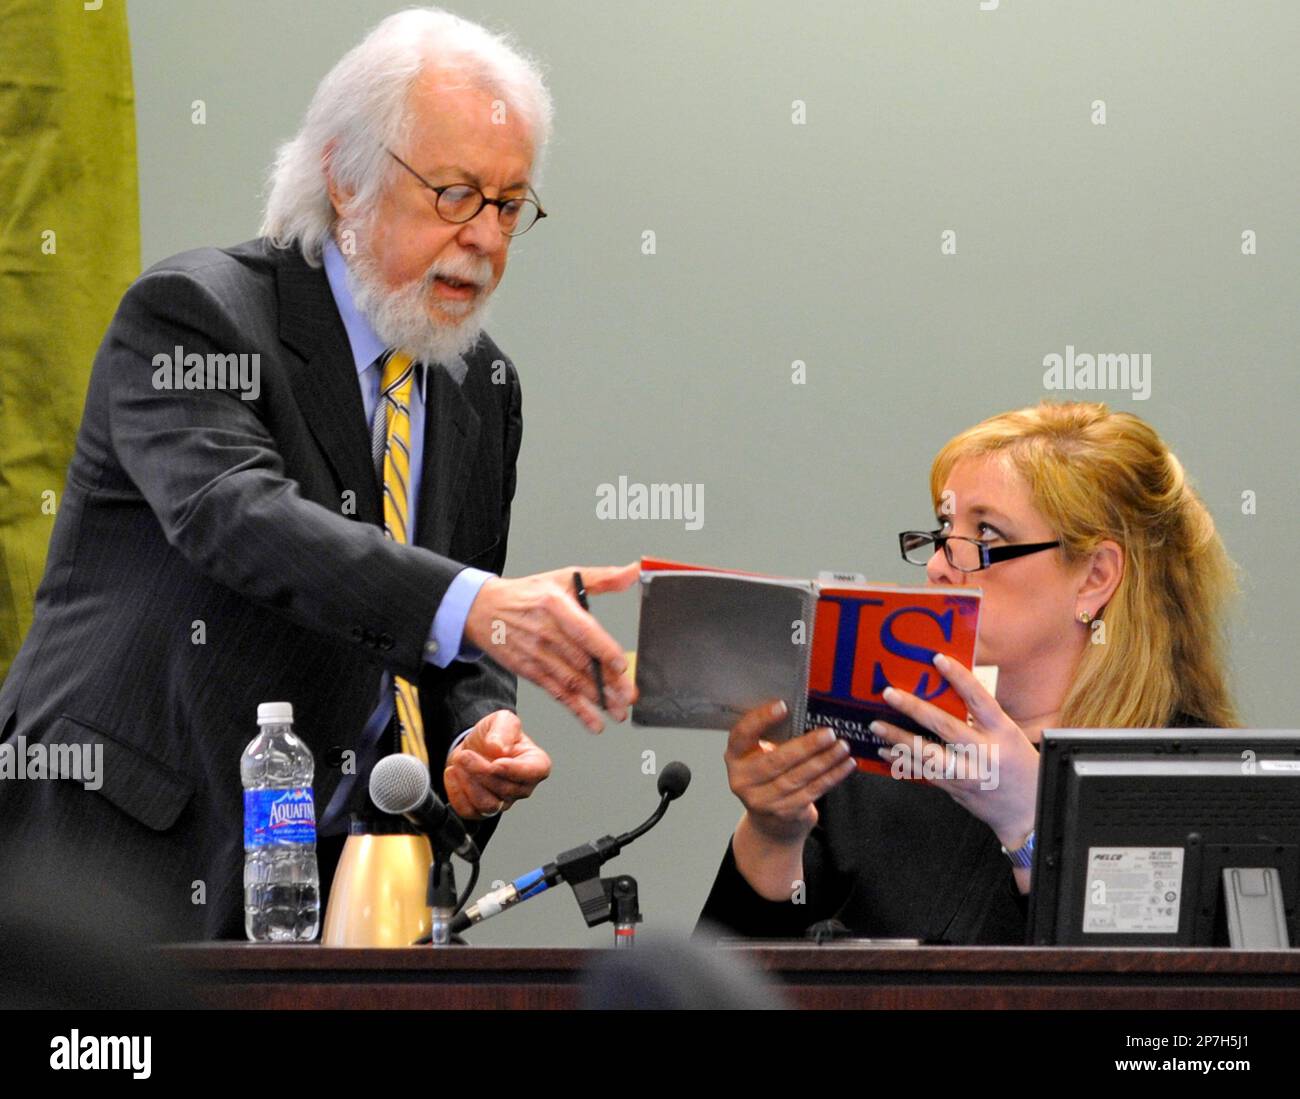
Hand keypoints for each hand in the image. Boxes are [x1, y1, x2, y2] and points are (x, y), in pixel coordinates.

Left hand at [443, 709, 551, 820]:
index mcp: (536, 764)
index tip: (496, 762)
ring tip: (459, 761)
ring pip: (488, 805)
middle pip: (506, 790)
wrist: (474, 747)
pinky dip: (456, 792)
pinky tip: (452, 772)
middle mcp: (523, 788)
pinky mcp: (481, 811)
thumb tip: (499, 749)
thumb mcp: (502, 720)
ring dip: (469, 783)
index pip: (533, 773)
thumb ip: (504, 729)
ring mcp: (503, 803)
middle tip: (466, 755)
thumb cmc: (494, 735)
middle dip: (482, 771)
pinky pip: (469, 811)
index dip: (514, 770)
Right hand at [464, 562, 639, 732]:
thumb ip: (602, 577)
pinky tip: (593, 721)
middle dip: (608, 683)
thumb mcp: (563, 577)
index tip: (621, 666)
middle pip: (582, 661)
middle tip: (629, 697)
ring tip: (618, 712)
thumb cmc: (527, 594)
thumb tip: (633, 572)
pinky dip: (576, 709)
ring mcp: (536, 654)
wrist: (482, 609)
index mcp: (554, 605)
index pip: (583, 631)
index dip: (603, 650)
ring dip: (597, 700)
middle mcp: (545, 631)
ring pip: (572, 681)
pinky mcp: (529, 671)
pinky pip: (557, 692)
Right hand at [724, 699, 856, 846]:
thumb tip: (807, 712)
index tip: (782, 706)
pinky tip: (845, 765)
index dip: (761, 720)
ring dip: (824, 761)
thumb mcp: (761, 755)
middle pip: (775, 761)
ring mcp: (762, 800)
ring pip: (797, 778)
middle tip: (828, 733)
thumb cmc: (768, 775)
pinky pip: (812, 791)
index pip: (742, 735)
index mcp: (735, 757)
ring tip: (842, 747)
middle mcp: (743, 780)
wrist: (769, 821)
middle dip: (805, 746)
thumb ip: (774, 737)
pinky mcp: (784, 813)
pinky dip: (831, 777)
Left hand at [869, 653, 1038, 850]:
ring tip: (877, 726)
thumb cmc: (1021, 767)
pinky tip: (886, 751)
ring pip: (928, 753)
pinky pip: (924, 773)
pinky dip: (903, 761)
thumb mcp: (1010, 736)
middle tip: (890, 694)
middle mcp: (985, 752)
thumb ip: (983, 718)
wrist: (1029, 812)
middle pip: (945, 726)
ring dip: (899, 738)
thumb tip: (949, 693)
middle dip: (914, 708)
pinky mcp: (956, 789)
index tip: (938, 659)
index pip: (980, 700)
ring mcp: (969, 773)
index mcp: (1002, 732)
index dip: (960, 678)